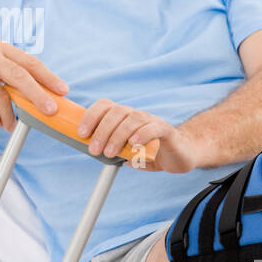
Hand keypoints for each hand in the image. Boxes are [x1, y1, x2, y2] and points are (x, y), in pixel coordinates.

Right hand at [0, 39, 68, 130]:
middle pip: (20, 78)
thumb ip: (8, 64)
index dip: (48, 77)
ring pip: (1, 97)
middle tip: (50, 111)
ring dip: (9, 115)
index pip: (30, 62)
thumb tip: (35, 85)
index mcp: (1, 47)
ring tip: (11, 125)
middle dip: (38, 96)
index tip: (62, 90)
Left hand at [76, 100, 200, 172]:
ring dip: (118, 136)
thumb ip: (113, 152)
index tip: (81, 133)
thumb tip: (96, 154)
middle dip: (102, 130)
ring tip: (110, 153)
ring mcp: (151, 121)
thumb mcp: (127, 153)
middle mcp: (136, 115)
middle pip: (116, 112)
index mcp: (124, 117)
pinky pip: (154, 128)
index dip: (91, 116)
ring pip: (133, 120)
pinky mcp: (167, 130)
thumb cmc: (150, 152)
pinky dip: (142, 134)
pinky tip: (134, 144)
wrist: (180, 154)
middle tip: (94, 150)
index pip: (105, 107)